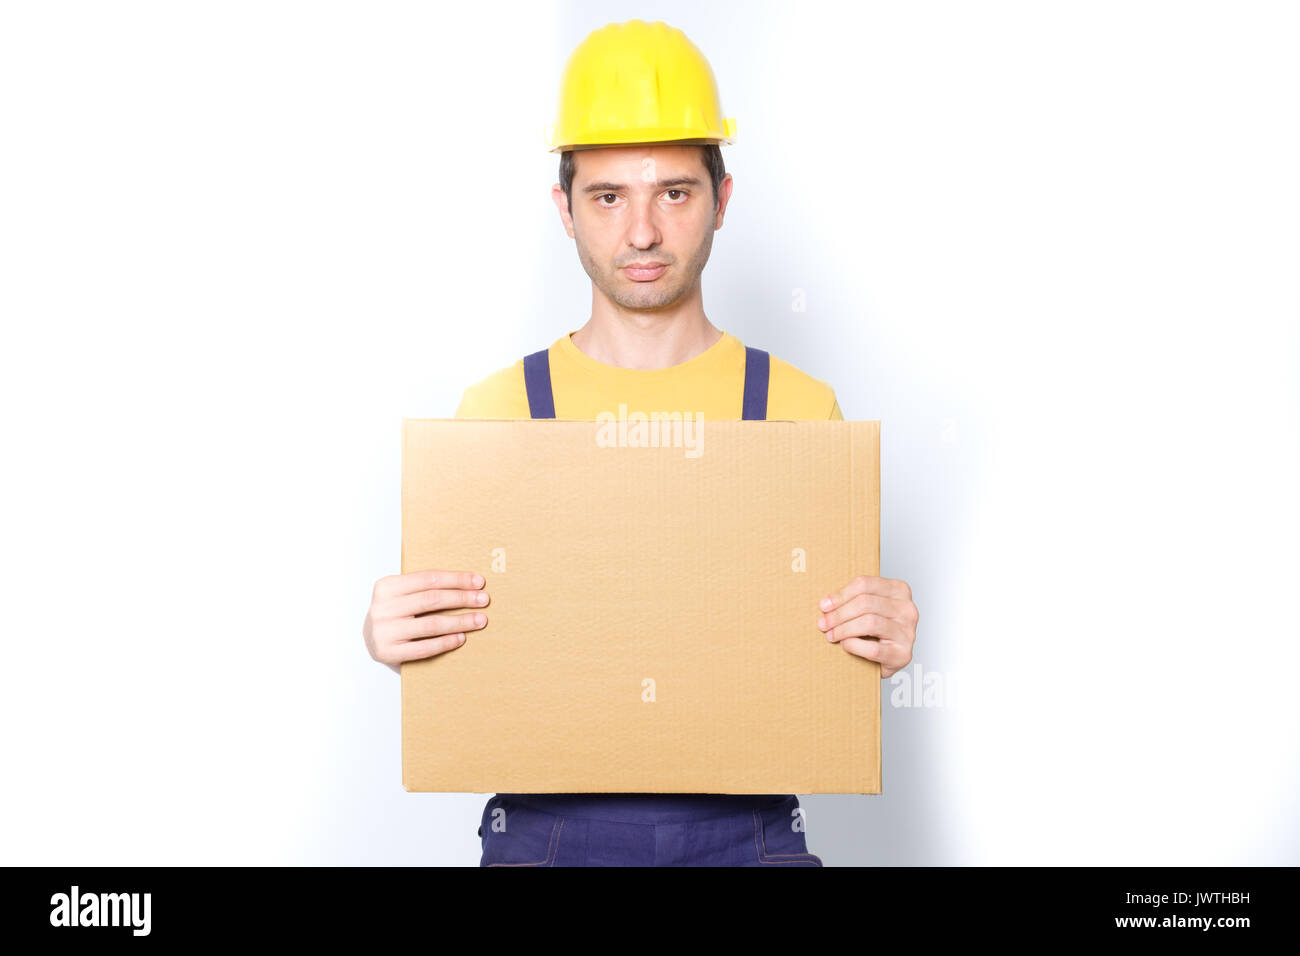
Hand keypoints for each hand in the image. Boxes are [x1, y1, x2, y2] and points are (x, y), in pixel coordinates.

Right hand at [363, 570, 489, 674]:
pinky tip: (461, 638)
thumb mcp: (402, 595)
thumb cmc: (395, 614)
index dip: (456, 579)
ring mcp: (384, 631)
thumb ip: (425, 588)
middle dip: (462, 598)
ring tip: (480, 620)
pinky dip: (446, 642)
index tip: (478, 582)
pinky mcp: (388, 652)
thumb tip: (469, 584)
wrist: (369, 640)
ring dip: (460, 621)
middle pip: (432, 599)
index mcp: (386, 587)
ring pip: (431, 624)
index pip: (428, 579)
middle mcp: (382, 608)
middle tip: (484, 600)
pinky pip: (424, 647)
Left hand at [816, 575, 916, 678]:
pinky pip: (873, 648)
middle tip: (824, 623)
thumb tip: (826, 603)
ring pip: (869, 622)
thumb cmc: (877, 631)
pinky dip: (854, 645)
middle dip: (839, 614)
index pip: (865, 585)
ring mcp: (907, 632)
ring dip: (844, 629)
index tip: (824, 605)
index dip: (841, 595)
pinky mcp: (902, 654)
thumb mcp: (868, 608)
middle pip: (865, 603)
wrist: (889, 660)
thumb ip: (852, 600)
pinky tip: (846, 645)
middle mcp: (907, 609)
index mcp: (899, 590)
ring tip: (831, 635)